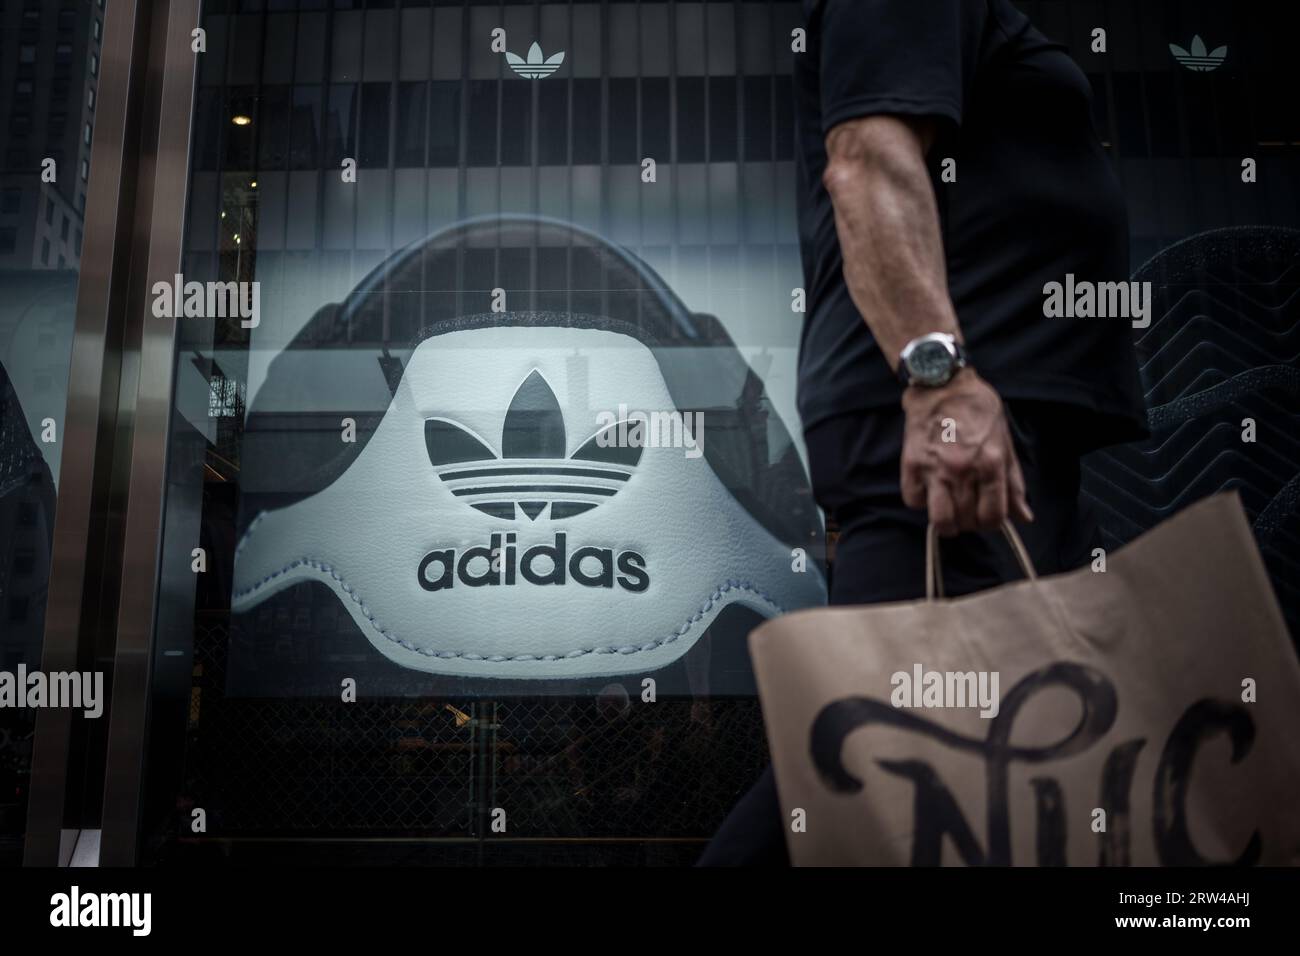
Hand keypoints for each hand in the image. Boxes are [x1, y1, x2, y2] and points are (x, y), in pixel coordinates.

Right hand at [900, 369, 1034, 535]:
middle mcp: (963, 470)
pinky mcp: (912, 464)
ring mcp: (935, 468)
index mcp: (991, 464)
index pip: (993, 516)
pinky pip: (913, 501)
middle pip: (967, 521)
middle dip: (970, 523)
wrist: (942, 384)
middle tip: (967, 513)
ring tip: (947, 514)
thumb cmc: (978, 410)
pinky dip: (921, 502)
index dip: (991, 524)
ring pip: (940, 519)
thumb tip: (1024, 516)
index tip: (986, 518)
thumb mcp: (1004, 443)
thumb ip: (1013, 483)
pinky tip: (929, 492)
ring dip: (946, 523)